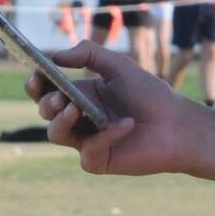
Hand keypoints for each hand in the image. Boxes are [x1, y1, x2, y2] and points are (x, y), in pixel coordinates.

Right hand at [26, 41, 192, 175]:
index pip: (46, 90)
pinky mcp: (98, 161)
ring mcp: (85, 141)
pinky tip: (127, 125)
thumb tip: (56, 56)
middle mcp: (79, 118)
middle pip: (46, 112)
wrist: (178, 125)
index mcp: (79, 95)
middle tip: (59, 97)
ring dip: (60, 121)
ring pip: (55, 134)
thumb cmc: (151, 95)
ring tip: (75, 110)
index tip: (36, 76)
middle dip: (46, 103)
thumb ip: (89, 54)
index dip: (36, 84)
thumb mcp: (120, 66)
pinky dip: (104, 137)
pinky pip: (87, 151)